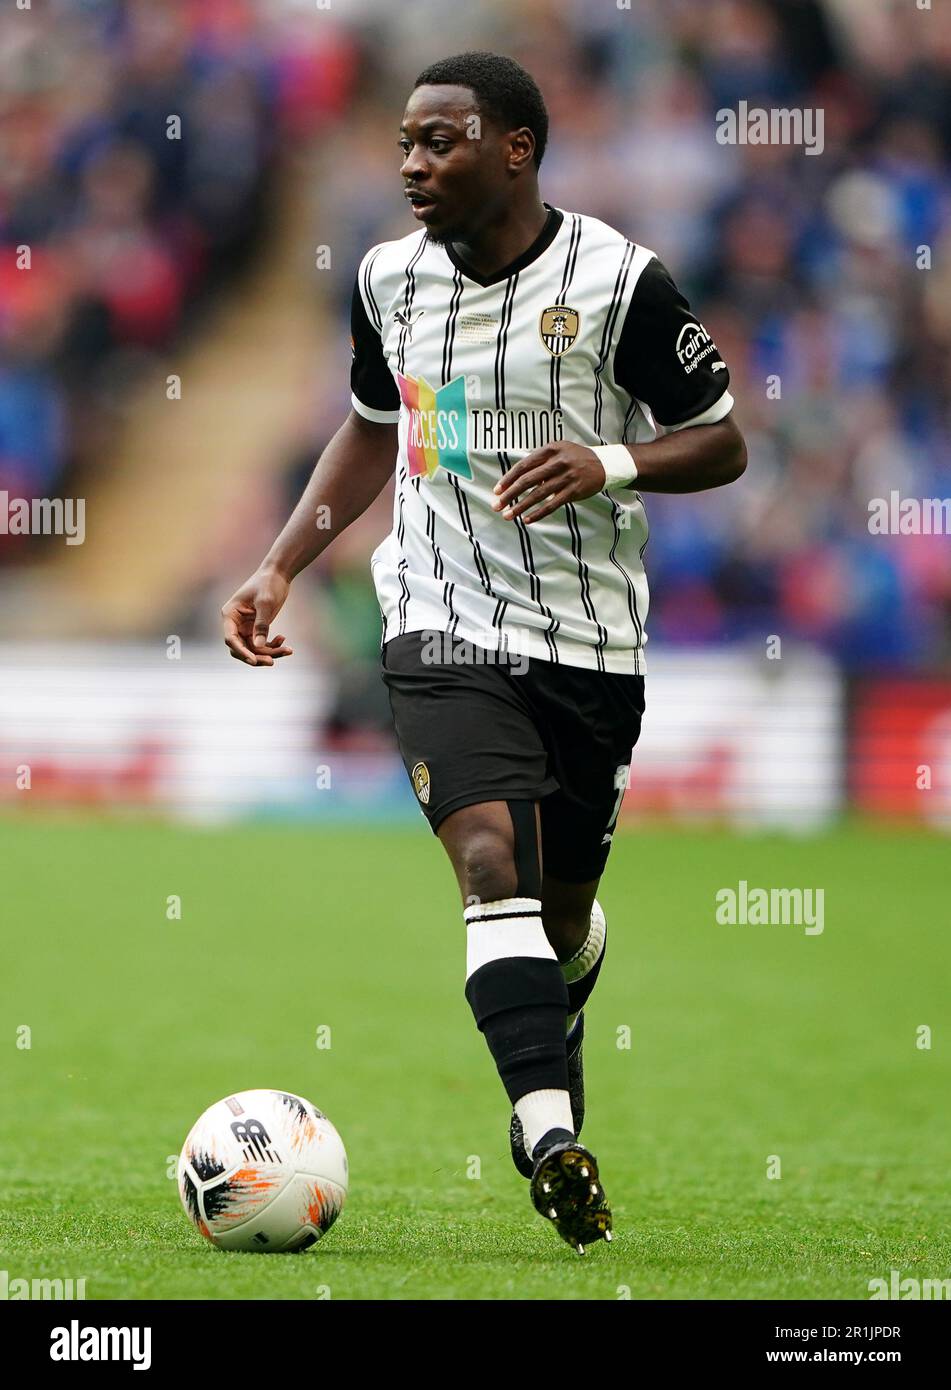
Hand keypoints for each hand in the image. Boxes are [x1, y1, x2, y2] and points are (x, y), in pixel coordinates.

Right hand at [221, 566, 293, 665]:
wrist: (277, 574)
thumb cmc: (268, 584)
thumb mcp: (266, 603)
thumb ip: (261, 624)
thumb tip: (258, 645)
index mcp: (230, 615)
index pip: (230, 639)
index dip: (241, 652)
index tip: (254, 660)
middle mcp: (234, 623)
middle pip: (241, 648)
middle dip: (257, 656)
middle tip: (272, 661)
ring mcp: (245, 627)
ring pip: (254, 649)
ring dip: (270, 652)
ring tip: (288, 650)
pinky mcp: (256, 629)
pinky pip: (262, 644)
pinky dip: (273, 646)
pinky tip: (284, 639)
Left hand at [490, 442, 607, 522]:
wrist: (604, 464)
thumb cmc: (575, 458)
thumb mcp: (558, 451)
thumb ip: (539, 462)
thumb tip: (518, 479)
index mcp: (550, 450)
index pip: (523, 465)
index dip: (508, 479)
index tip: (497, 490)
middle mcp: (557, 462)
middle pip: (527, 480)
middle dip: (509, 494)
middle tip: (497, 505)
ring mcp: (566, 477)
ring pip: (537, 495)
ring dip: (520, 507)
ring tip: (508, 515)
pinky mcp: (574, 491)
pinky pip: (552, 505)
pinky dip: (538, 513)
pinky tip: (527, 519)